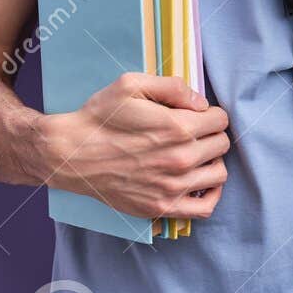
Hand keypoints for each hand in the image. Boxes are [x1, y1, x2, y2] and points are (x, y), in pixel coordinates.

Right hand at [40, 72, 229, 219]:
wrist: (70, 155)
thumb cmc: (99, 118)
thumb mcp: (131, 85)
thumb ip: (173, 87)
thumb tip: (201, 102)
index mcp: (177, 128)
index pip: (220, 120)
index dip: (209, 113)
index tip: (195, 115)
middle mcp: (180, 159)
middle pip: (222, 144)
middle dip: (210, 134)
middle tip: (192, 133)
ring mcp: (172, 187)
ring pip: (219, 174)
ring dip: (211, 161)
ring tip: (195, 155)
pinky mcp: (161, 207)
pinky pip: (205, 208)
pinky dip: (209, 194)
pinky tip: (198, 181)